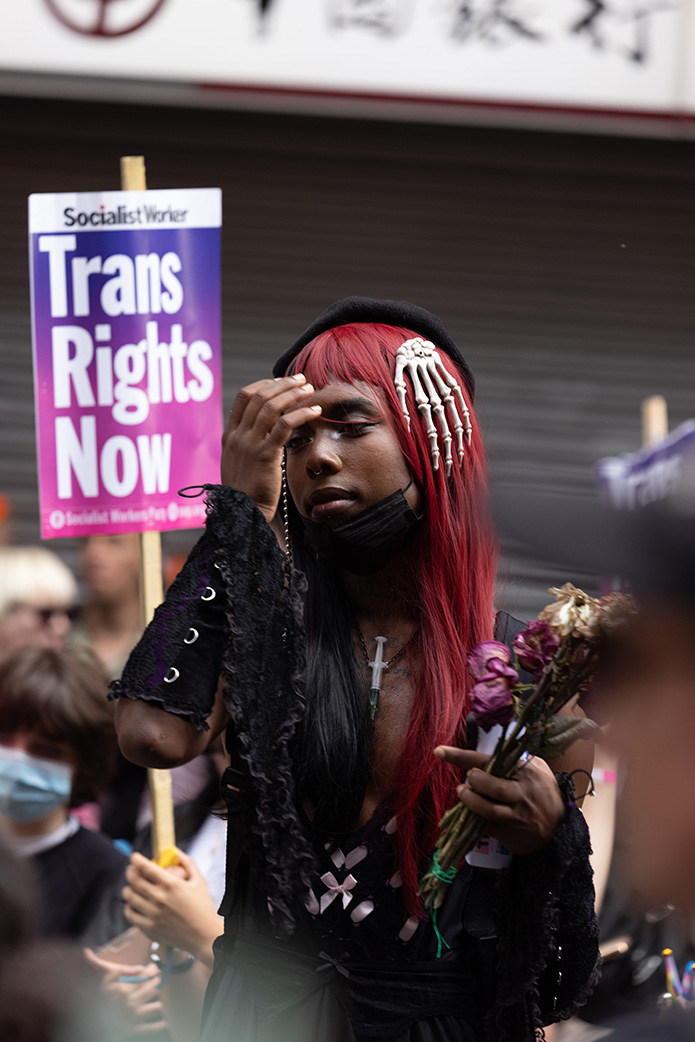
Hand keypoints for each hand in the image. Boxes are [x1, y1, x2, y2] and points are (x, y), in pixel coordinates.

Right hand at [84, 948, 166, 1033]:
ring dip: (158, 1003)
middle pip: (153, 989)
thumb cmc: (98, 1004)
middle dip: (156, 983)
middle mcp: (132, 1002)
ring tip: (158, 1000)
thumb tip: (137, 968)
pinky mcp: (135, 1030)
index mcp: (125, 990)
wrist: (93, 1027)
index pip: (145, 976)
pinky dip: (159, 1025)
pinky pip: (152, 1028)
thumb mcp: (103, 985)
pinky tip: (164, 1022)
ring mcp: (135, 1017)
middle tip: (157, 980)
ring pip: (156, 1007)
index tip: (155, 967)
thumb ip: (117, 973)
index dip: (153, 970)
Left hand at [122, 850, 221, 967]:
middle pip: (134, 880)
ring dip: (128, 889)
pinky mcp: (149, 928)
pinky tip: (132, 904)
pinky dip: (128, 908)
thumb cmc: (203, 907)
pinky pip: (130, 915)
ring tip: (130, 887)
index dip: (136, 859)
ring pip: (129, 897)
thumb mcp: (199, 880)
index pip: (145, 867)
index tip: (134, 857)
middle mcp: (159, 898)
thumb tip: (175, 851)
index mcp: (171, 884)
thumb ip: (188, 863)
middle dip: (130, 871)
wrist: (204, 936)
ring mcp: (152, 914)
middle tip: (131, 870)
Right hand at [220, 374, 320, 522]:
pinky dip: (301, 414)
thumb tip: (268, 430)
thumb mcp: (240, 463)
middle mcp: (238, 435)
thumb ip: (250, 444)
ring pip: (272, 406)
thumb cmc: (246, 493)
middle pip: (259, 396)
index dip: (264, 384)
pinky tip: (315, 411)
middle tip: (301, 379)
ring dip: (293, 394)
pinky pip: (284, 426)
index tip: (281, 382)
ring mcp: (249, 444)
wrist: (242, 513)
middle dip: (282, 384)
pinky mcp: (265, 455)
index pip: (244, 396)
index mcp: (230, 435)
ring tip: (310, 389)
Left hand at [434, 747, 564, 855]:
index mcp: (524, 771)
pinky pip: (486, 826)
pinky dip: (473, 820)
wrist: (560, 827)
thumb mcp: (536, 768)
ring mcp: (515, 815)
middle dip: (473, 782)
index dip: (461, 756)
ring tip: (463, 794)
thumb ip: (512, 760)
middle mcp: (520, 792)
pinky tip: (469, 814)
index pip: (488, 759)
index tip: (439, 751)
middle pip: (491, 786)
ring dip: (469, 801)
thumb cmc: (543, 791)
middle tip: (466, 781)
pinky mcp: (509, 832)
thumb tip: (482, 756)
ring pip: (487, 809)